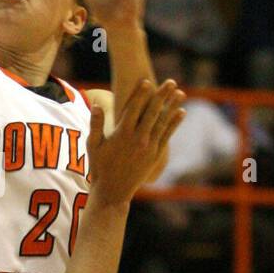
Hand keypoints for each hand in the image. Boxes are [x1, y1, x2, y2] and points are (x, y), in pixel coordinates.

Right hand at [87, 79, 184, 204]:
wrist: (113, 191)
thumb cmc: (100, 167)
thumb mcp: (93, 145)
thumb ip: (96, 124)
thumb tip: (96, 105)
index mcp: (122, 134)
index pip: (133, 109)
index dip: (141, 94)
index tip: (147, 81)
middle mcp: (138, 139)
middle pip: (152, 112)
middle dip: (162, 96)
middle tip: (170, 82)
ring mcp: (149, 147)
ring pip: (163, 122)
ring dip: (172, 106)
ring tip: (180, 93)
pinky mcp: (155, 155)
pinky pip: (167, 135)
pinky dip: (174, 124)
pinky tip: (181, 112)